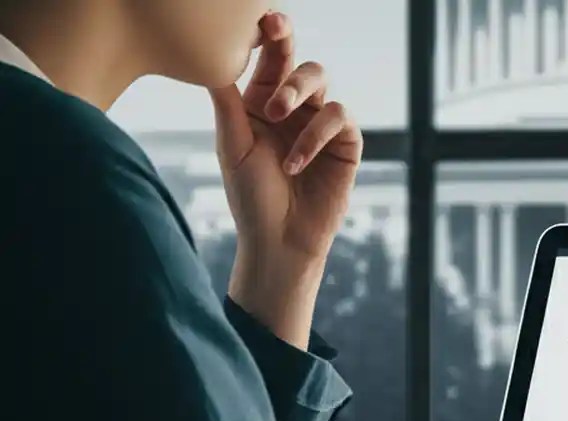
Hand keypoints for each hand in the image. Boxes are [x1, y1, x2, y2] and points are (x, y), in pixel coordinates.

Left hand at [209, 11, 363, 348]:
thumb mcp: (231, 144)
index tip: (266, 20)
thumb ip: (227, 100)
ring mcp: (322, 125)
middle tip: (268, 79)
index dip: (272, 35)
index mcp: (264, 101)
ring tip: (275, 119)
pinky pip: (340, 119)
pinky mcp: (345, 145)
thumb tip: (211, 56)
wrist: (278, 240)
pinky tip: (294, 162)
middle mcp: (296, 108)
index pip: (271, 58)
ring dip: (299, 94)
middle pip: (302, 63)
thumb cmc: (250, 196)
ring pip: (324, 84)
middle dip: (288, 64)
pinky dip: (315, 136)